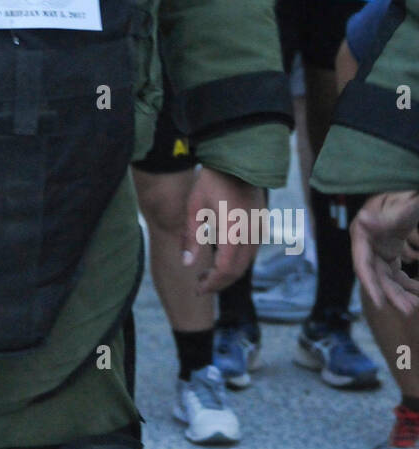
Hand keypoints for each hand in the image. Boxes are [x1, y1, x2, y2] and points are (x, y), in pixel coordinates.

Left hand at [182, 167, 265, 293]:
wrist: (238, 160)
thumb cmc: (212, 181)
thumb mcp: (194, 207)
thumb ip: (191, 237)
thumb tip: (187, 264)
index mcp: (233, 230)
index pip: (226, 269)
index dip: (212, 283)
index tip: (197, 288)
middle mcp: (250, 234)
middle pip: (238, 271)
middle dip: (219, 282)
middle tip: (200, 285)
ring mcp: (259, 230)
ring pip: (246, 263)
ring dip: (228, 273)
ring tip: (207, 275)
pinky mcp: (261, 226)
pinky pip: (250, 252)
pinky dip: (236, 262)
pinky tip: (220, 259)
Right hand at [350, 192, 418, 315]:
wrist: (409, 193)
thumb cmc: (404, 195)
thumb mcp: (400, 205)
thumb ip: (385, 217)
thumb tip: (363, 221)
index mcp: (362, 233)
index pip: (363, 264)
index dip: (370, 285)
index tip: (381, 304)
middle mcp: (367, 245)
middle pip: (376, 276)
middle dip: (392, 295)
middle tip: (410, 310)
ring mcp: (377, 251)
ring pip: (387, 279)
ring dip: (402, 293)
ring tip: (416, 306)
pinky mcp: (388, 254)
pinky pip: (397, 275)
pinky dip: (408, 285)